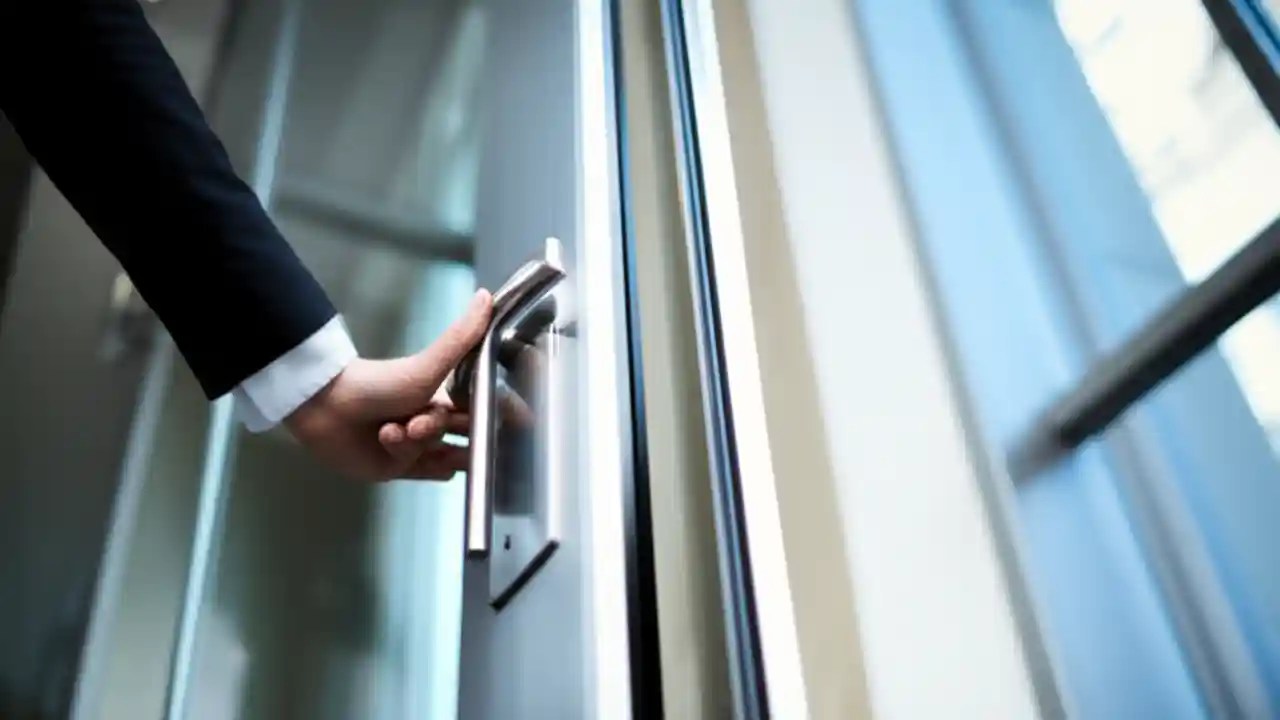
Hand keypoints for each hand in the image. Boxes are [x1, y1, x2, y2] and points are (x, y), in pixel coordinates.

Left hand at [285, 289, 492, 481]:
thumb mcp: (428, 365)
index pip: (485, 411)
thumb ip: (462, 337)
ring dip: (422, 444)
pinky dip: (409, 457)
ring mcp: (421, 449)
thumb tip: (488, 295)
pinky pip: (428, 474)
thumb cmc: (381, 383)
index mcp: (446, 397)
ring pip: (449, 458)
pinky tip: (387, 442)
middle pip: (469, 439)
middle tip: (420, 423)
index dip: (498, 417)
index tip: (510, 423)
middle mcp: (437, 424)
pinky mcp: (401, 470)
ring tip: (396, 432)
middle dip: (445, 431)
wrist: (328, 407)